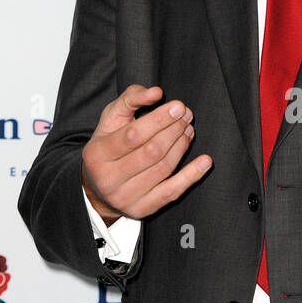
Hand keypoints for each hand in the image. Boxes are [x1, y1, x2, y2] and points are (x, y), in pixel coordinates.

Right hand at [82, 85, 211, 224]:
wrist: (97, 187)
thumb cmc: (108, 146)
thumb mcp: (110, 119)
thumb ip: (130, 99)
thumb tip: (156, 92)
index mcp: (97, 153)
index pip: (133, 135)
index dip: (159, 120)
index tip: (178, 107)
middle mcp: (108, 178)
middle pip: (151, 152)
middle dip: (174, 131)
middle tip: (187, 116)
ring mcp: (125, 197)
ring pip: (163, 169)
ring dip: (182, 146)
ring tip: (189, 130)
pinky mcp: (141, 209)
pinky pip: (171, 192)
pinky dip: (191, 176)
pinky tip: (204, 162)